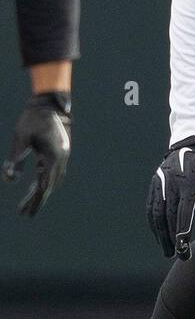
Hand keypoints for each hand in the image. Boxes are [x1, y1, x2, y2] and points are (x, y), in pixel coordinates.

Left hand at [3, 91, 71, 215]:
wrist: (48, 104)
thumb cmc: (32, 119)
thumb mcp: (20, 138)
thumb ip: (15, 159)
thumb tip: (9, 180)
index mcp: (54, 156)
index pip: (45, 184)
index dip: (35, 200)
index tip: (25, 212)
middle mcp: (61, 158)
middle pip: (49, 185)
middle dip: (37, 200)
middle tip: (25, 214)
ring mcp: (62, 156)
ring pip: (51, 180)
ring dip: (40, 192)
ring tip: (27, 205)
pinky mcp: (58, 153)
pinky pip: (50, 172)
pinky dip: (42, 182)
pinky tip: (34, 187)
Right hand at [147, 136, 194, 259]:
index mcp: (189, 183)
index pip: (183, 213)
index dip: (181, 233)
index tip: (183, 249)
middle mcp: (172, 183)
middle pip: (168, 216)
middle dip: (172, 238)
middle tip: (178, 256)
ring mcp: (161, 182)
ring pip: (157, 213)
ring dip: (160, 234)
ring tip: (167, 250)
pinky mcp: (156, 181)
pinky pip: (152, 205)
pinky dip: (153, 221)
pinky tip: (158, 234)